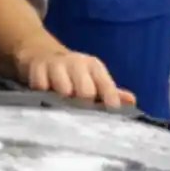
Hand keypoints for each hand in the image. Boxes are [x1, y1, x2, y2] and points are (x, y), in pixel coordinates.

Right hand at [15, 47, 136, 108]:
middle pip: (86, 91)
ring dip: (63, 104)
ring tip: (63, 114)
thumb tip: (132, 101)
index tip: (109, 119)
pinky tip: (44, 103)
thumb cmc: (73, 72)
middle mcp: (77, 63)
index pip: (107, 87)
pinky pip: (41, 88)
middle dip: (83, 106)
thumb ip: (111, 92)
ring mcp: (57, 65)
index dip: (109, 104)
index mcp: (94, 67)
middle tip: (81, 118)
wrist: (41, 52)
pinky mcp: (37, 68)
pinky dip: (43, 98)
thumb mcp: (93, 78)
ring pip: (64, 90)